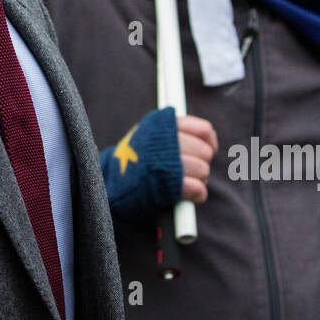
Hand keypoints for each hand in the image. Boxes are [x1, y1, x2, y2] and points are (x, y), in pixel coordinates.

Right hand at [99, 106, 218, 222]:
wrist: (109, 182)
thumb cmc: (133, 159)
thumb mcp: (148, 132)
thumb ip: (173, 130)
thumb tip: (209, 136)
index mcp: (164, 124)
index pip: (203, 130)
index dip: (209, 142)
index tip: (208, 150)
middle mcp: (168, 140)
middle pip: (205, 152)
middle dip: (201, 164)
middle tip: (188, 171)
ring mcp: (169, 161)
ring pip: (203, 171)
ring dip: (198, 181)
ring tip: (184, 183)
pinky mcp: (171, 184)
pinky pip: (198, 188)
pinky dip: (197, 194)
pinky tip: (189, 195)